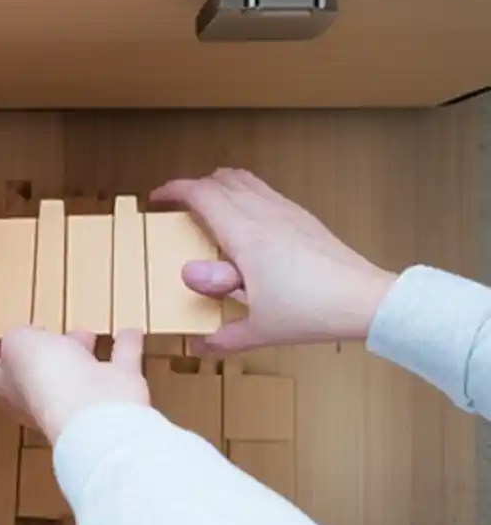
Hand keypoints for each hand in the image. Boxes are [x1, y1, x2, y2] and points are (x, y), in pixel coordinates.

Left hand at [0, 328, 148, 445]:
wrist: (96, 410)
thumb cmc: (48, 382)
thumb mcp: (17, 343)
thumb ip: (17, 338)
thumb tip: (25, 338)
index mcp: (8, 386)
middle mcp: (43, 396)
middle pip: (35, 374)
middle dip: (38, 352)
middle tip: (40, 333)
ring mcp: (80, 396)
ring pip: (78, 370)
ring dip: (79, 350)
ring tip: (83, 332)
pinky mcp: (115, 391)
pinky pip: (121, 362)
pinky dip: (125, 347)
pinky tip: (129, 332)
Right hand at [152, 168, 396, 353]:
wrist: (366, 301)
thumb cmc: (315, 311)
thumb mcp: (260, 330)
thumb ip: (224, 337)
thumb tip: (200, 344)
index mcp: (246, 236)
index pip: (202, 194)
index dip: (174, 190)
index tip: (158, 197)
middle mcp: (266, 215)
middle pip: (221, 180)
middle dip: (194, 187)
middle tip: (179, 205)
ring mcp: (287, 212)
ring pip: (245, 179)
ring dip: (220, 186)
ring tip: (208, 206)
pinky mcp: (303, 218)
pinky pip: (265, 192)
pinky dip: (245, 194)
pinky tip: (245, 221)